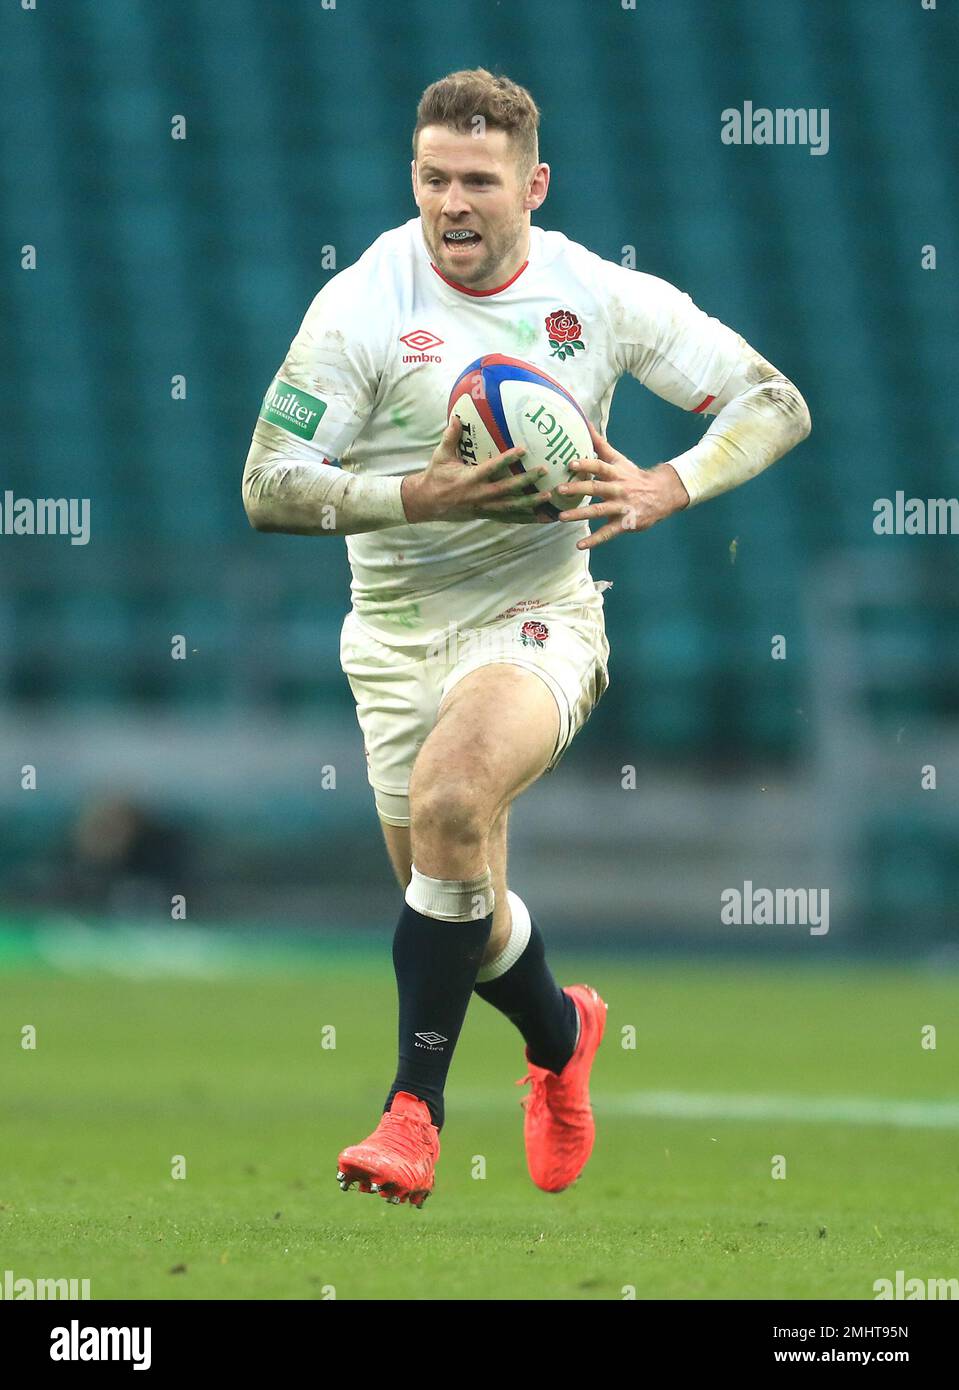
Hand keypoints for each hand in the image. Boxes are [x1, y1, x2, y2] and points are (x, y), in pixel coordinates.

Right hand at [402, 418, 555, 524]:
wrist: (427, 503)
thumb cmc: (436, 476)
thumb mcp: (440, 455)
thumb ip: (450, 436)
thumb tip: (457, 417)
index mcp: (469, 479)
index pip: (492, 468)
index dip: (507, 459)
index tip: (523, 450)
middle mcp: (479, 495)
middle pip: (507, 489)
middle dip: (526, 481)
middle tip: (544, 471)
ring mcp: (484, 507)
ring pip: (511, 507)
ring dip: (531, 502)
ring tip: (549, 496)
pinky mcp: (486, 515)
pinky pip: (509, 518)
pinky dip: (525, 518)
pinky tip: (541, 517)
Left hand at [557, 421, 689, 548]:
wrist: (662, 495)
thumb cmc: (633, 476)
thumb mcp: (619, 459)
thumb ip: (600, 444)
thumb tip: (584, 422)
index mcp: (616, 473)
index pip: (600, 467)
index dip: (586, 465)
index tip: (570, 463)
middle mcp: (618, 489)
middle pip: (597, 489)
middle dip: (578, 489)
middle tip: (559, 490)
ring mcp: (622, 507)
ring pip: (599, 511)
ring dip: (580, 515)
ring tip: (561, 517)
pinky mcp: (624, 524)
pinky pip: (608, 533)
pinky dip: (594, 540)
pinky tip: (580, 545)